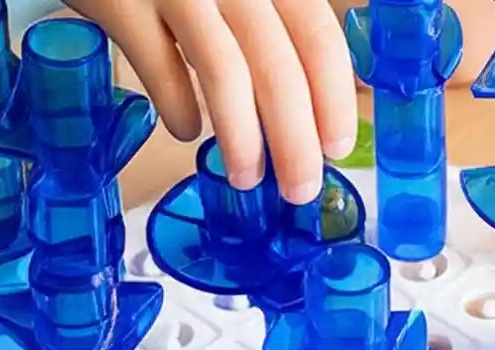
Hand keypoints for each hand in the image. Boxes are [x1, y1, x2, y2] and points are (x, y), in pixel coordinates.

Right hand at [65, 0, 357, 203]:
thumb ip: (281, 15)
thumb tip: (322, 92)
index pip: (319, 37)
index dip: (333, 99)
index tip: (337, 148)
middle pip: (278, 66)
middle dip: (296, 141)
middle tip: (299, 188)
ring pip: (224, 73)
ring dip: (242, 138)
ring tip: (246, 176)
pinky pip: (158, 66)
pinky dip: (178, 109)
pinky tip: (185, 131)